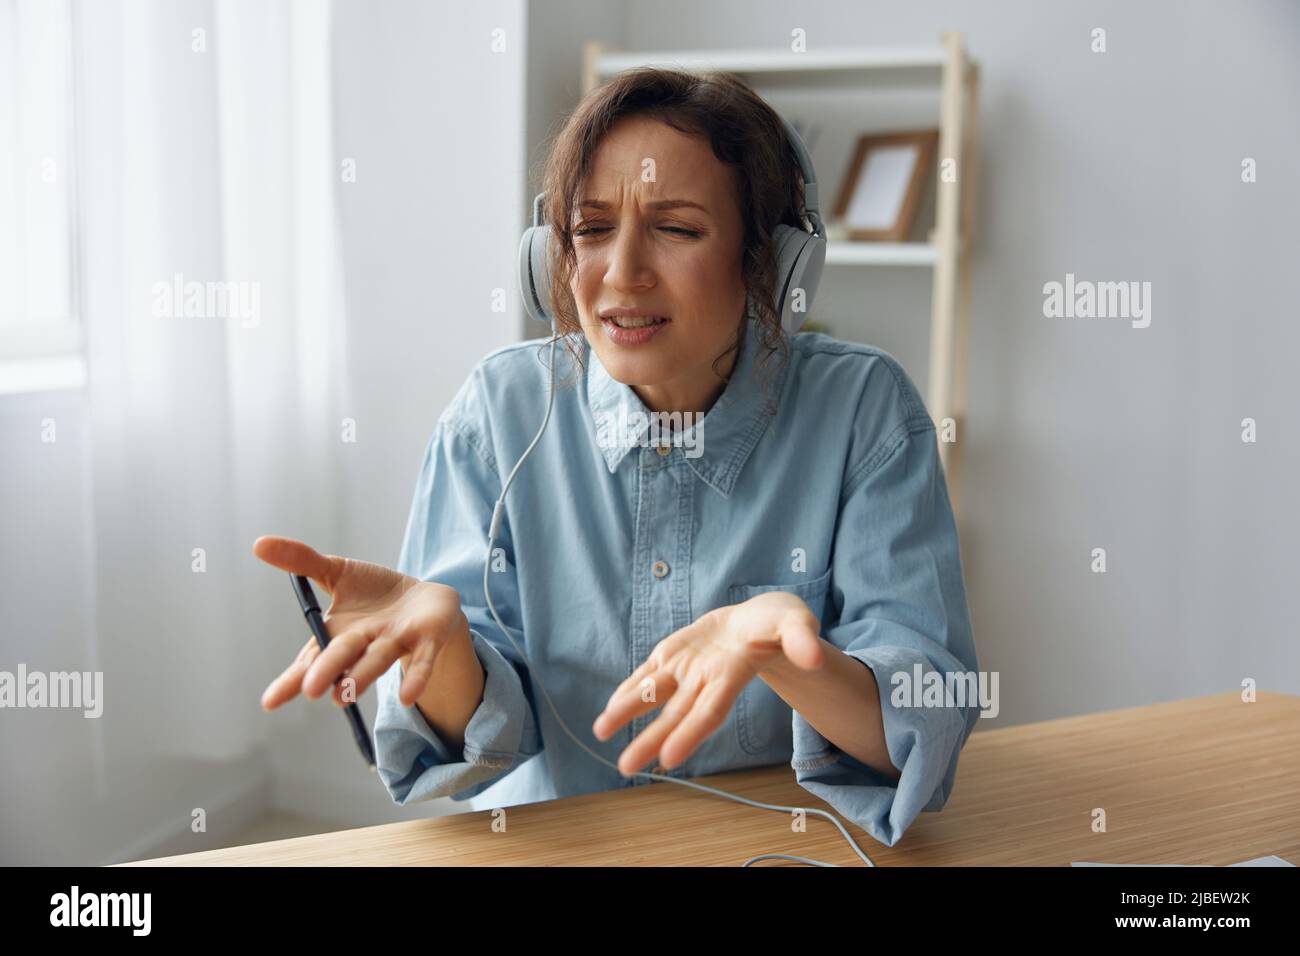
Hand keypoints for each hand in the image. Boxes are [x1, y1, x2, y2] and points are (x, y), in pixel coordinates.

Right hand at [252, 535, 469, 710]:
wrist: (427, 600)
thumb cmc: (376, 593)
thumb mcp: (337, 571)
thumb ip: (302, 561)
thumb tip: (258, 543)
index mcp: (339, 633)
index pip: (311, 658)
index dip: (291, 680)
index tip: (269, 703)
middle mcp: (365, 643)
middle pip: (343, 657)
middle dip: (327, 671)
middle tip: (310, 690)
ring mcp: (397, 642)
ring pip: (378, 658)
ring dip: (362, 675)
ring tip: (344, 695)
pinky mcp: (428, 640)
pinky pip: (423, 660)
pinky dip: (416, 676)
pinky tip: (407, 697)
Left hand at [591, 592, 824, 775]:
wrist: (760, 620)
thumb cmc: (782, 624)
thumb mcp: (796, 622)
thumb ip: (801, 638)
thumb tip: (813, 656)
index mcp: (732, 675)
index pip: (710, 710)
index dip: (690, 733)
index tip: (669, 759)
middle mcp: (705, 679)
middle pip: (676, 714)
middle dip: (651, 739)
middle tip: (626, 767)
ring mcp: (686, 668)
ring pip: (653, 694)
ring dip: (627, 713)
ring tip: (600, 732)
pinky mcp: (673, 655)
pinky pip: (647, 674)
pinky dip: (628, 691)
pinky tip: (608, 709)